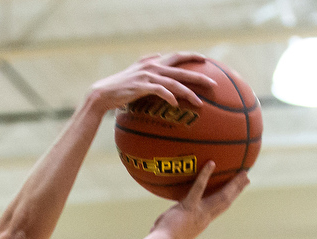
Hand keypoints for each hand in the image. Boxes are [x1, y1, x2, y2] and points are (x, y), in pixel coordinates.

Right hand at [89, 52, 216, 112]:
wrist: (103, 93)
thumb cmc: (119, 87)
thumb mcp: (135, 73)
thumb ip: (148, 66)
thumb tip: (159, 59)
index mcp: (152, 62)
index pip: (175, 56)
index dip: (190, 56)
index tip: (204, 59)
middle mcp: (152, 66)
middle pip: (181, 69)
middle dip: (198, 76)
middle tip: (213, 84)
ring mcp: (147, 76)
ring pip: (174, 83)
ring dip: (188, 92)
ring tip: (199, 102)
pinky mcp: (141, 87)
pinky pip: (160, 91)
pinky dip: (169, 97)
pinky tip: (176, 104)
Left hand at [152, 163, 248, 238]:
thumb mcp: (173, 228)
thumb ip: (175, 221)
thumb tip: (166, 218)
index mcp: (202, 222)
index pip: (219, 208)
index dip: (230, 199)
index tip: (237, 191)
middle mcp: (205, 217)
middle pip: (226, 201)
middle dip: (237, 189)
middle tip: (247, 177)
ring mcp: (198, 212)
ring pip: (221, 196)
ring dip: (233, 184)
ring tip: (242, 172)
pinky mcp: (188, 207)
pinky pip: (198, 188)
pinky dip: (205, 175)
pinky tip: (211, 163)